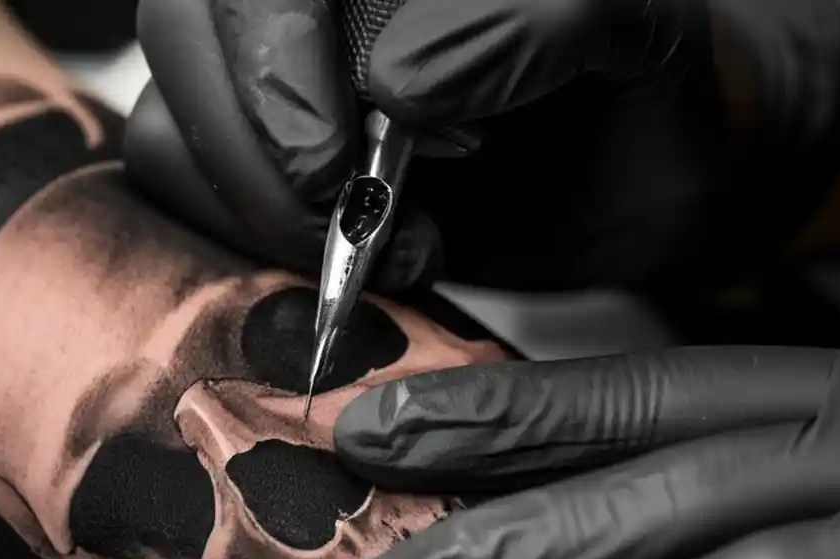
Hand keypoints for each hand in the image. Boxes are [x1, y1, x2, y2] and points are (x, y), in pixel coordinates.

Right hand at [125, 0, 839, 292]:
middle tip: (359, 229)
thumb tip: (397, 78)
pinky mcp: (282, 155)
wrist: (664, 169)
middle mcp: (323, 3)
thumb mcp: (638, 32)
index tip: (344, 174)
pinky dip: (263, 245)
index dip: (279, 72)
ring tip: (395, 246)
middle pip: (185, 32)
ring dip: (265, 209)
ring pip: (175, 119)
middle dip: (261, 154)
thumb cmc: (660, 89)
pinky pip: (198, 193)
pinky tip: (369, 252)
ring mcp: (291, 69)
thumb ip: (538, 20)